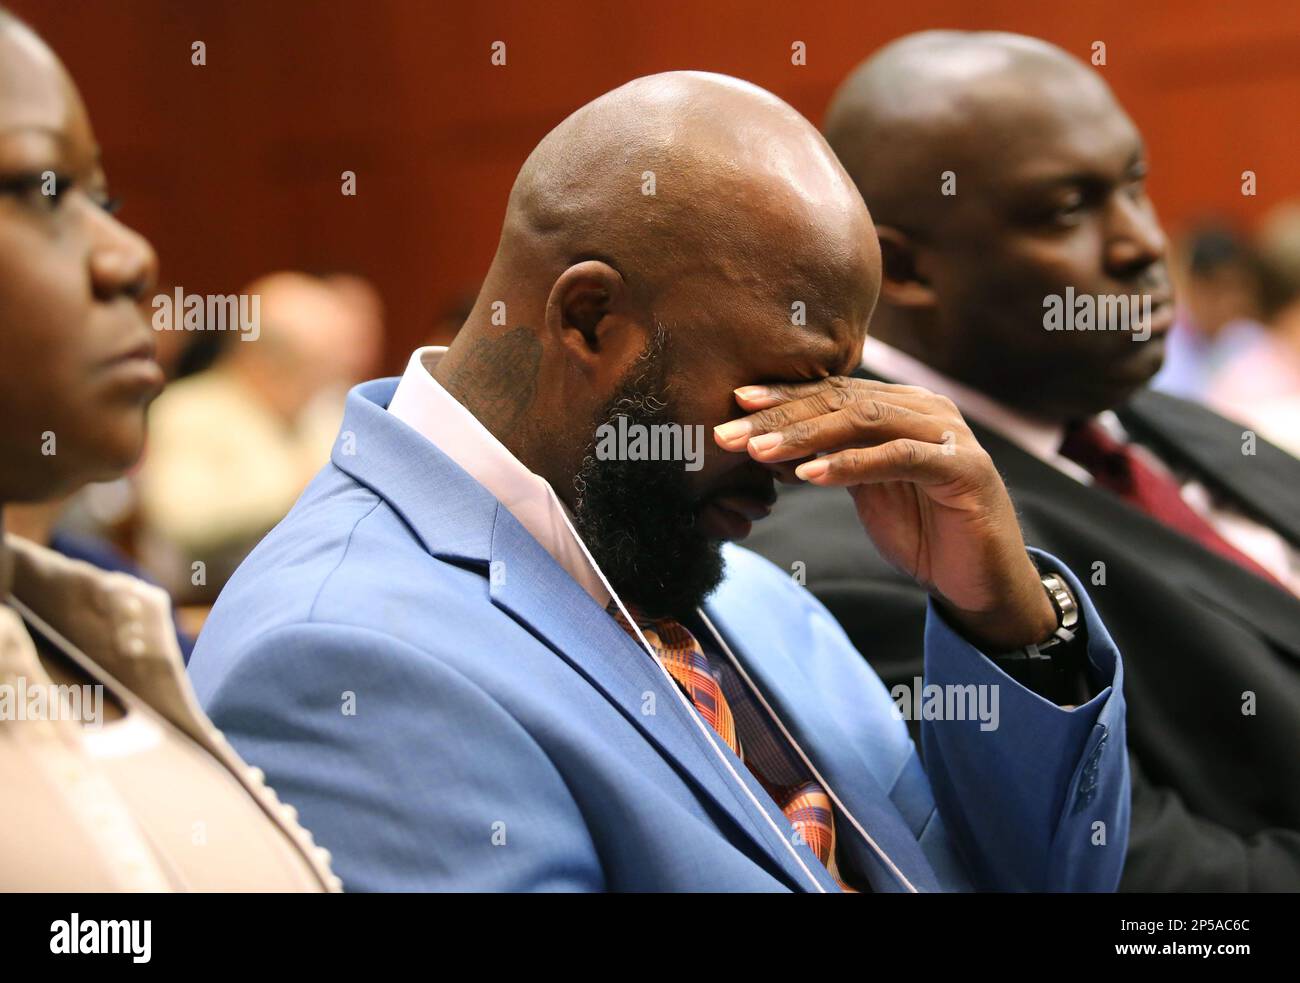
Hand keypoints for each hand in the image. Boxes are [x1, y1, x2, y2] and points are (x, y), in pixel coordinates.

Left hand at [713, 377, 1056, 650]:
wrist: (980, 580)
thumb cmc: (922, 530)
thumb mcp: (865, 490)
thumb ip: (828, 460)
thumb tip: (765, 444)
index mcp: (901, 407)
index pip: (832, 393)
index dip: (783, 396)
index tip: (733, 404)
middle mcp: (925, 409)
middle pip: (841, 401)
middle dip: (780, 416)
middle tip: (729, 431)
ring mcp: (947, 434)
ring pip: (864, 421)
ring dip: (804, 435)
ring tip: (757, 450)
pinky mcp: (962, 468)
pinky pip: (896, 457)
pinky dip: (849, 463)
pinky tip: (809, 474)